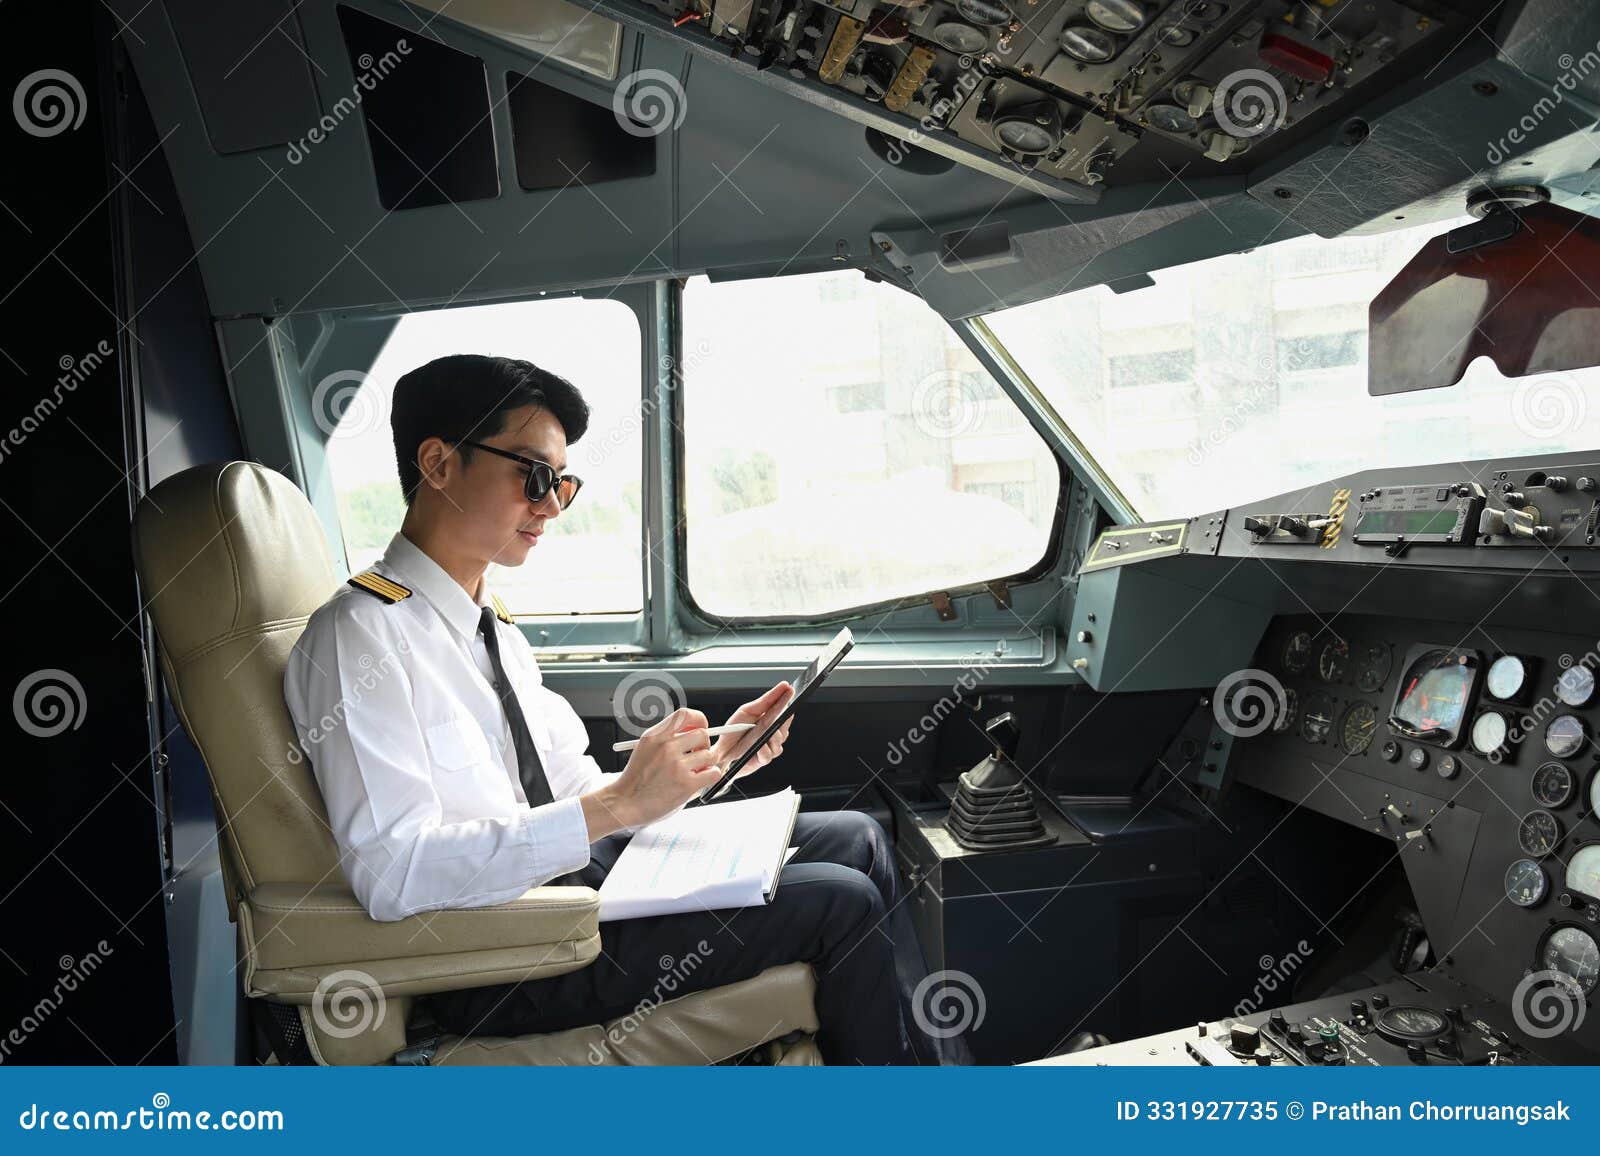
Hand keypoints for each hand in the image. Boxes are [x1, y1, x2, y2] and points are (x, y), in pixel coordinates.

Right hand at [586, 707, 720, 837]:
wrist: (624, 804)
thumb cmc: (637, 779)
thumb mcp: (645, 749)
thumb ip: (666, 739)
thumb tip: (696, 732)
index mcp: (655, 736)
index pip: (686, 714)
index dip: (698, 721)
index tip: (698, 730)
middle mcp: (666, 747)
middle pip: (702, 734)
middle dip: (703, 746)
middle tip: (695, 756)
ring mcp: (676, 765)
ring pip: (710, 755)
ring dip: (706, 764)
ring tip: (694, 772)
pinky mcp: (685, 783)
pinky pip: (713, 773)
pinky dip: (710, 777)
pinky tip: (698, 781)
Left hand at [710, 681, 793, 775]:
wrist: (720, 750)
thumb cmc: (734, 731)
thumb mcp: (747, 711)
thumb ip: (765, 700)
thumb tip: (782, 687)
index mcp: (769, 720)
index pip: (783, 710)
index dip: (787, 700)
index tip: (790, 690)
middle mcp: (771, 734)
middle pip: (784, 726)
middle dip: (782, 720)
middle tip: (780, 713)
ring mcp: (769, 747)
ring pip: (779, 741)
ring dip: (774, 737)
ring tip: (767, 733)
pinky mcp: (763, 760)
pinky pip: (769, 755)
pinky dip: (765, 750)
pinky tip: (760, 746)